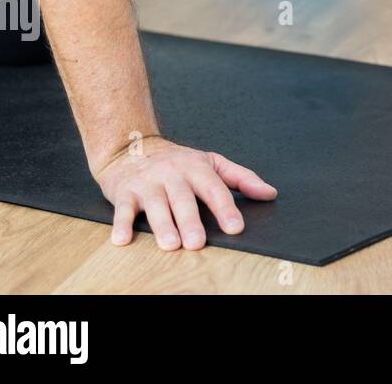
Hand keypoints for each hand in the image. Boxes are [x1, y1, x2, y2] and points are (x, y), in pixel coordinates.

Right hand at [96, 135, 277, 250]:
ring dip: (162, 225)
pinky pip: (122, 209)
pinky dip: (121, 225)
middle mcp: (172, 174)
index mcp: (197, 168)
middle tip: (198, 243)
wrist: (130, 147)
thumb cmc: (177, 161)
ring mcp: (148, 183)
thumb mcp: (211, 162)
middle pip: (184, 199)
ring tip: (170, 244)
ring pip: (156, 205)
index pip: (214, 189)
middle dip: (191, 221)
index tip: (235, 227)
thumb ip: (241, 178)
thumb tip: (270, 194)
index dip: (225, 208)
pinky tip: (122, 240)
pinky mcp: (124, 193)